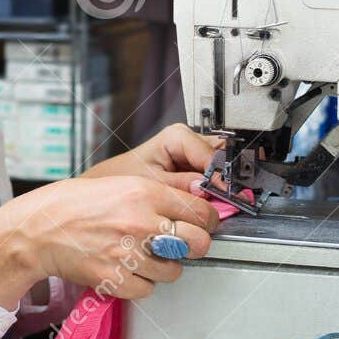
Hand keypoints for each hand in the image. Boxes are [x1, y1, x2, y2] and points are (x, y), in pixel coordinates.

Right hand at [0, 175, 220, 308]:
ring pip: (174, 271)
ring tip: (142, 255)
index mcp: (144, 193)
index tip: (202, 224)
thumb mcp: (122, 184)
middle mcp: (140, 222)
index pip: (202, 212)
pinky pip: (147, 289)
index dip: (206, 221)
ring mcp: (128, 253)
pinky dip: (140, 283)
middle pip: (198, 244)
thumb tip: (195, 208)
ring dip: (163, 267)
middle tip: (183, 244)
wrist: (40, 229)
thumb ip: (160, 195)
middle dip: (194, 246)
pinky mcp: (115, 278)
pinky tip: (126, 268)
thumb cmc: (77, 205)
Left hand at [82, 123, 223, 193]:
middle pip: (220, 155)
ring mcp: (194, 152)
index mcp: (178, 136)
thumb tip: (206, 190)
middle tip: (224, 198)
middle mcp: (188, 140)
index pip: (210, 153)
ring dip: (220, 184)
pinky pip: (213, 175)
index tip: (223, 192)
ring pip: (221, 165)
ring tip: (216, 201)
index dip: (218, 175)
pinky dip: (214, 189)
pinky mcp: (196, 165)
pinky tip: (210, 200)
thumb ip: (180, 187)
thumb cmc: (126, 176)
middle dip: (223, 178)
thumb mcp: (152, 184)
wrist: (114, 180)